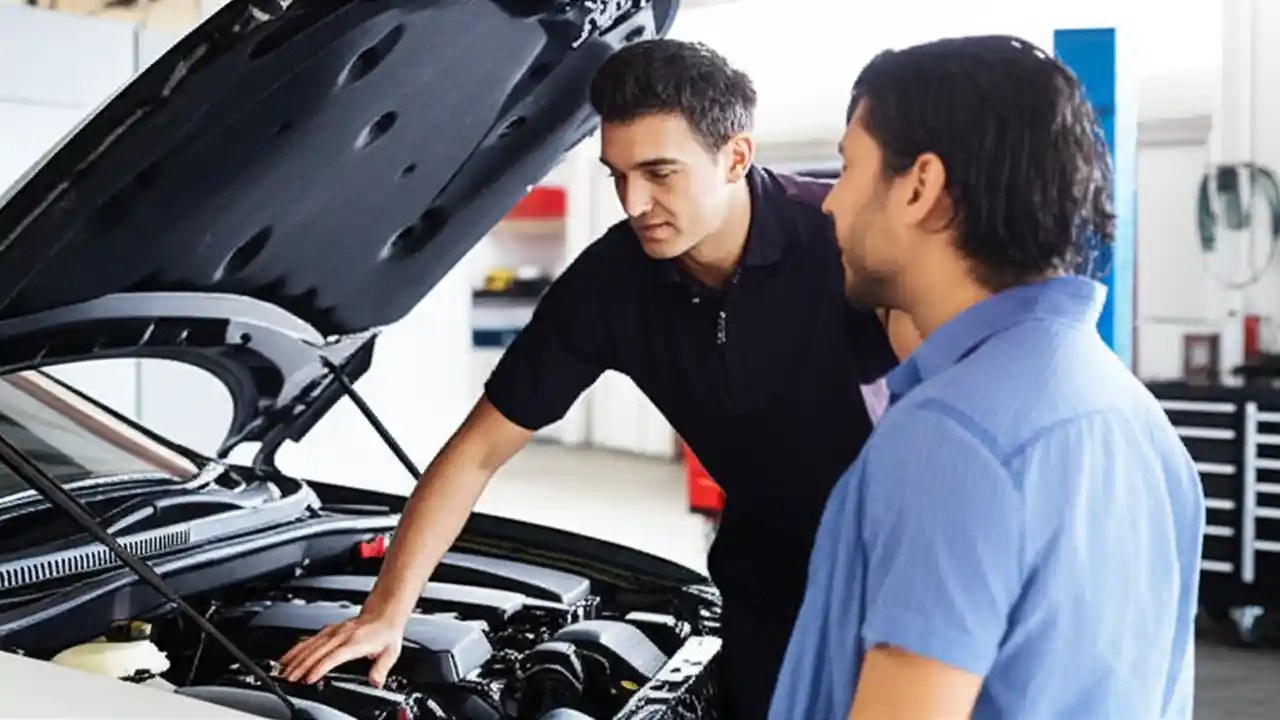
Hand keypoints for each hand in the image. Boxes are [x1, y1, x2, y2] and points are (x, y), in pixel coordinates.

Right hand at [278, 612, 403, 687]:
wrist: (384, 612)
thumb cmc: (385, 632)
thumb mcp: (391, 652)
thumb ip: (382, 668)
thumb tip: (376, 681)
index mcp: (355, 642)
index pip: (334, 656)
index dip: (321, 667)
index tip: (309, 678)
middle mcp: (342, 635)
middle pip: (317, 652)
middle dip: (301, 666)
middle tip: (289, 679)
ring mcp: (334, 632)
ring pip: (310, 645)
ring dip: (296, 658)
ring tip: (283, 670)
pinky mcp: (329, 630)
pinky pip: (309, 640)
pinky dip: (296, 649)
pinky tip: (288, 657)